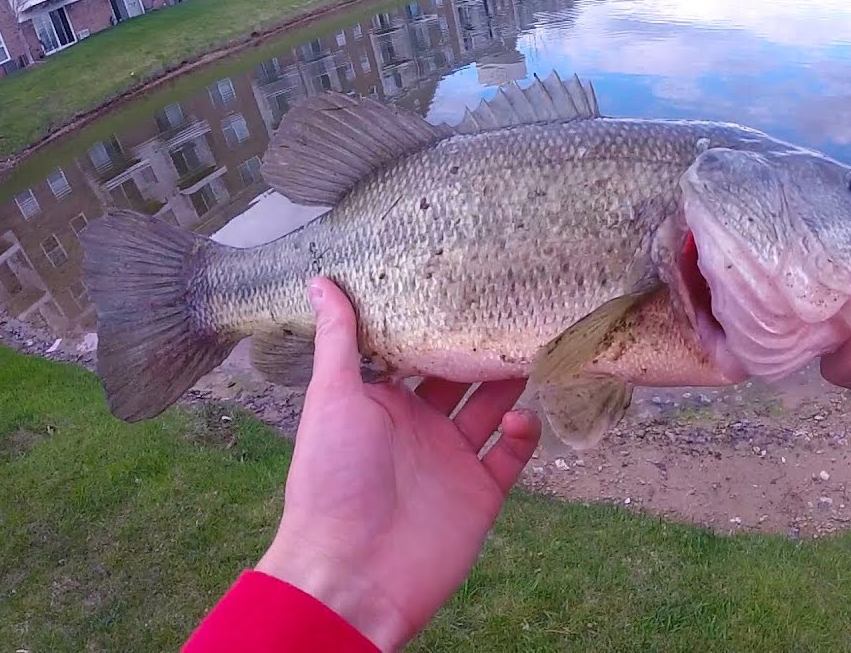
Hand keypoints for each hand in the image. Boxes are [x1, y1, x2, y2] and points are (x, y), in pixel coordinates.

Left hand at [256, 277, 540, 649]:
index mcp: (382, 403)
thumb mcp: (332, 398)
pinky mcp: (480, 493)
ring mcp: (452, 460)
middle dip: (481, 348)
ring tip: (530, 350)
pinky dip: (523, 434)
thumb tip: (321, 279)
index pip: (415, 354)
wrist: (353, 570)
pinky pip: (512, 455)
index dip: (436, 324)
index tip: (463, 284)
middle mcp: (419, 427)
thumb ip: (338, 340)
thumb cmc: (331, 479)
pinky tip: (522, 418)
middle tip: (512, 310)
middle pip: (460, 377)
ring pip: (492, 409)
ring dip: (509, 383)